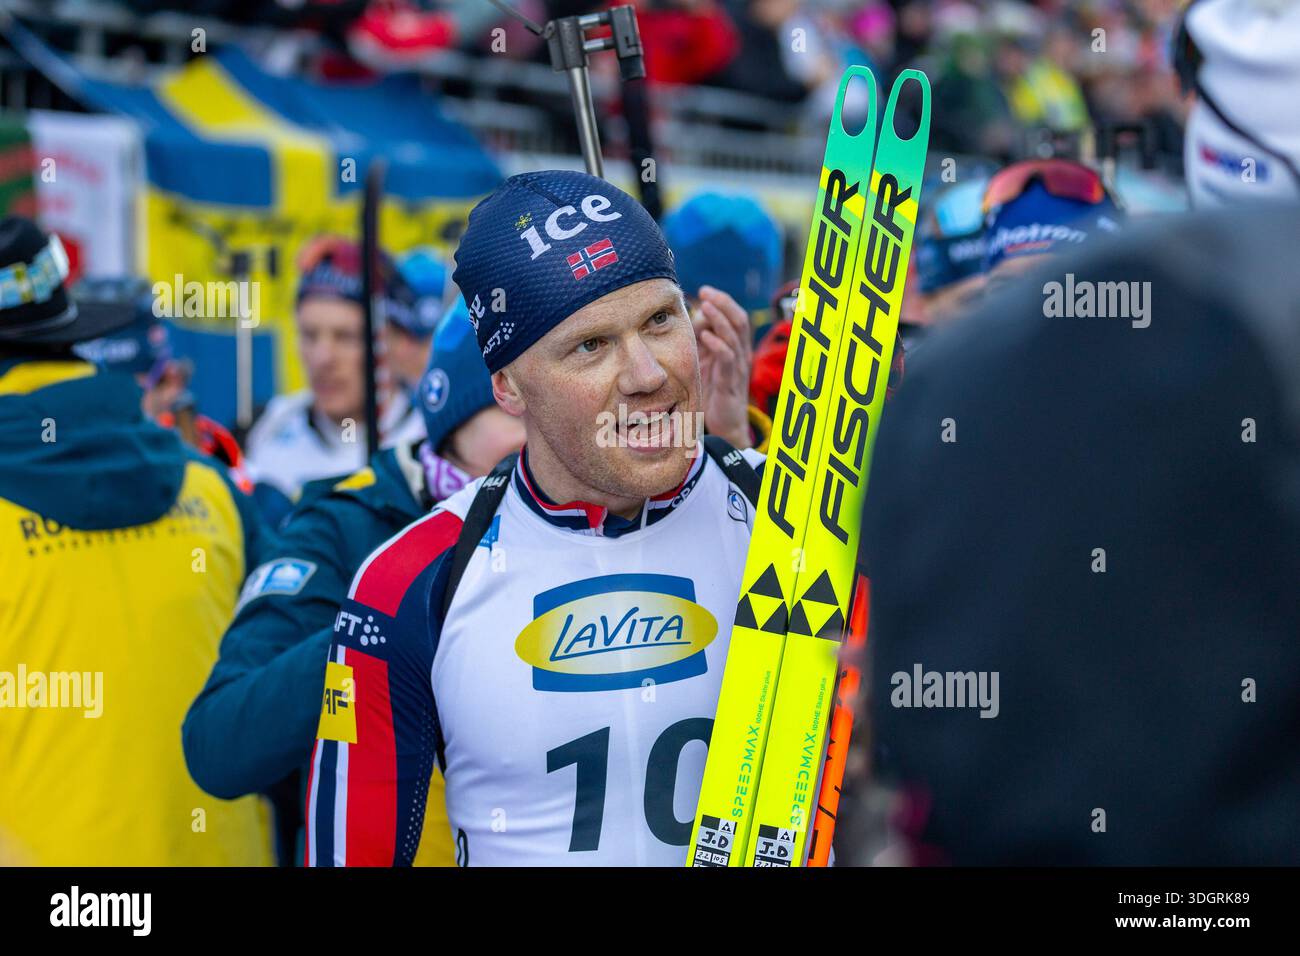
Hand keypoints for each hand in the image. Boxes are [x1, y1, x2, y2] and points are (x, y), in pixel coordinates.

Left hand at [693, 285, 753, 448]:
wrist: (723, 426)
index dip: (722, 302)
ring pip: (734, 336)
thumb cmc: (711, 392)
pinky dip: (718, 345)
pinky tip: (705, 337)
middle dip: (723, 304)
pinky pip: (729, 360)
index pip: (735, 316)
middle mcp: (740, 354)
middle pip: (739, 320)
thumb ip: (699, 341)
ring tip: (705, 307)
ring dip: (719, 319)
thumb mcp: (704, 362)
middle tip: (706, 292)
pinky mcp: (730, 383)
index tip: (705, 290)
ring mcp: (737, 368)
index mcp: (735, 347)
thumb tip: (689, 318)